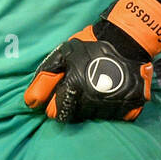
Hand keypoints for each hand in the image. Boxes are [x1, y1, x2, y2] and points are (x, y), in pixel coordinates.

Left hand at [23, 0, 160, 122]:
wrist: (127, 42)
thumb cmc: (91, 47)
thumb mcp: (64, 55)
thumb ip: (45, 77)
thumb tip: (30, 101)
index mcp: (75, 88)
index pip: (57, 114)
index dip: (57, 104)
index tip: (63, 93)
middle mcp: (93, 100)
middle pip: (76, 117)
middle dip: (75, 106)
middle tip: (82, 88)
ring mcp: (113, 105)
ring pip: (95, 117)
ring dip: (93, 107)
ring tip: (97, 87)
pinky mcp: (130, 107)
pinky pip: (115, 116)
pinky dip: (112, 108)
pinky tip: (111, 94)